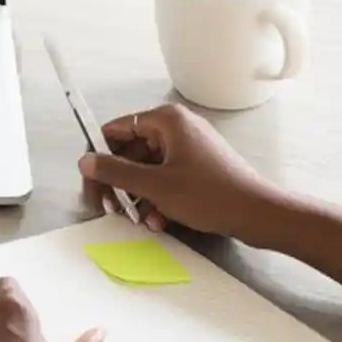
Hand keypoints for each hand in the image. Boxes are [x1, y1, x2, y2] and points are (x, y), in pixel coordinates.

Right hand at [79, 103, 289, 247]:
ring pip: (147, 169)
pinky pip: (166, 178)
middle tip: (110, 209)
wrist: (257, 214)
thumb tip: (84, 162)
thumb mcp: (155, 186)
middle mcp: (177, 127)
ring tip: (138, 220)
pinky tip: (158, 221)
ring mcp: (189, 147)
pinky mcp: (198, 167)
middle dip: (120, 183)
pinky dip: (158, 198)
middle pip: (131, 152)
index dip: (100, 157)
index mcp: (166, 120)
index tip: (92, 185)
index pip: (116, 130)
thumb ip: (116, 172)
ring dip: (138, 196)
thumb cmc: (208, 195)